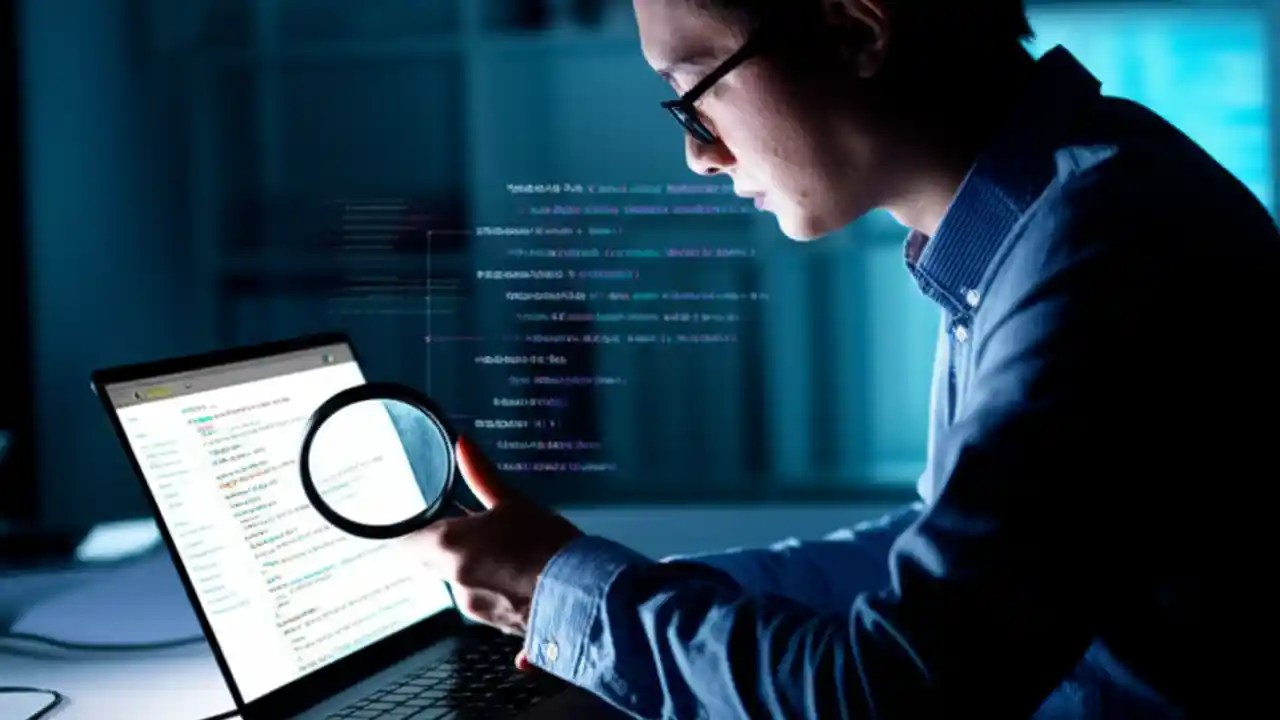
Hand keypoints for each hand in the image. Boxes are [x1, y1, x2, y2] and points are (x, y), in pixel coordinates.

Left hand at [404, 435, 582, 664]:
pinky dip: (496, 590)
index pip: (405, 544)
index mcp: (448, 547)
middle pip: (431, 563)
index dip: (415, 532)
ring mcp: (474, 608)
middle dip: (445, 548)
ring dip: (472, 568)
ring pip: (459, 583)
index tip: (428, 521)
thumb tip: (464, 445)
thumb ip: (481, 475)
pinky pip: (485, 603)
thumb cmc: (549, 544)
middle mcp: (454, 582)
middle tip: (471, 530)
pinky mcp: (495, 625)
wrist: (585, 592)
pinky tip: (521, 578)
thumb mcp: (514, 501)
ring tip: (507, 553)